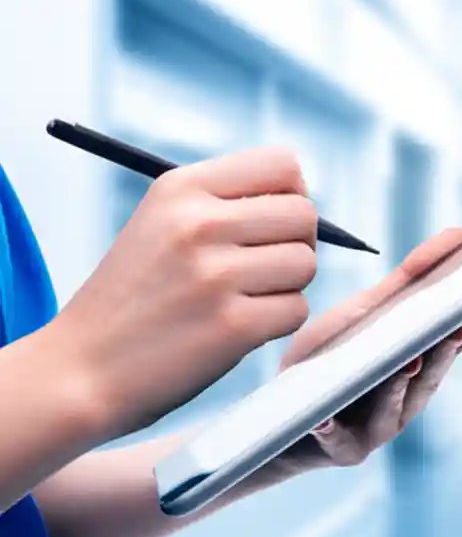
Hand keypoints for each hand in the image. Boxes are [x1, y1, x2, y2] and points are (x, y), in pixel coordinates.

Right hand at [48, 148, 317, 440]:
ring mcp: (215, 275)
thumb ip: (225, 203)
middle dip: (295, 244)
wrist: (80, 371)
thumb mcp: (161, 224)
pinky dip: (277, 324)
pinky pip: (297, 310)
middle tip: (261, 270)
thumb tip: (303, 200)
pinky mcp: (233, 325)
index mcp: (180, 189)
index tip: (271, 224)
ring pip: (306, 264)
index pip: (282, 165)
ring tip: (243, 299)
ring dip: (287, 287)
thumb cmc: (135, 298)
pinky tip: (237, 329)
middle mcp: (196, 224)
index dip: (291, 196)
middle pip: (304, 216)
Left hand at [271, 228, 461, 471]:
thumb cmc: (327, 363)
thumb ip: (405, 284)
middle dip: (448, 348)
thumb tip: (458, 237)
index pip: (455, 341)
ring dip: (400, 386)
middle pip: (433, 373)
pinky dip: (332, 428)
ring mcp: (379, 429)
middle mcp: (409, 400)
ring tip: (406, 364)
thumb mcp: (362, 316)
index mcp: (419, 366)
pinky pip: (338, 439)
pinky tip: (324, 417)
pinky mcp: (342, 451)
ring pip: (395, 406)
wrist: (279, 422)